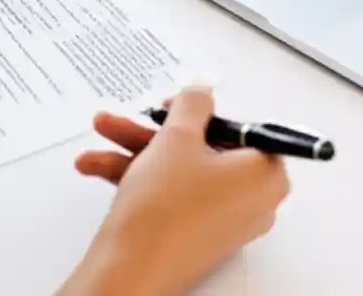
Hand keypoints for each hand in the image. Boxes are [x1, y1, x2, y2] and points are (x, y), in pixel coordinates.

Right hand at [60, 86, 290, 295]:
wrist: (133, 270)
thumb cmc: (165, 208)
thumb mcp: (178, 137)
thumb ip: (193, 105)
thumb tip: (202, 93)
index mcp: (266, 174)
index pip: (237, 127)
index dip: (197, 113)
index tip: (171, 107)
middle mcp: (254, 200)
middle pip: (202, 150)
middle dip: (152, 134)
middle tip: (124, 121)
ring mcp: (225, 222)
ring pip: (181, 173)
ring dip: (136, 155)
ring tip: (96, 148)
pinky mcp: (198, 236)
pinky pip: (174, 197)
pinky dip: (142, 181)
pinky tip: (100, 170)